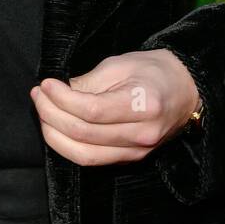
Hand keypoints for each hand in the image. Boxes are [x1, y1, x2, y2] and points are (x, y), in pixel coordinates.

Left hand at [29, 49, 200, 165]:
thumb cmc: (154, 71)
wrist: (186, 91)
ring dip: (55, 135)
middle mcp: (141, 134)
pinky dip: (69, 146)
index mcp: (143, 105)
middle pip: (83, 135)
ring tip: (43, 112)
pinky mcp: (130, 159)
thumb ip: (89, 81)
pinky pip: (92, 160)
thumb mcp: (121, 64)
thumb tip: (57, 92)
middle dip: (51, 115)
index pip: (91, 111)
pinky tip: (58, 127)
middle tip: (38, 96)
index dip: (61, 99)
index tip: (45, 85)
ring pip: (84, 155)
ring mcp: (137, 152)